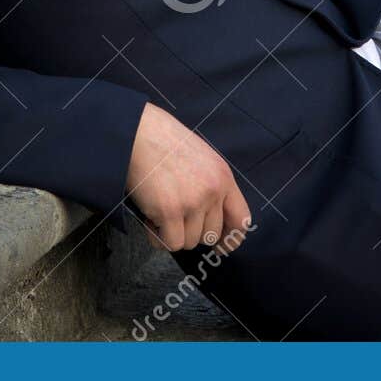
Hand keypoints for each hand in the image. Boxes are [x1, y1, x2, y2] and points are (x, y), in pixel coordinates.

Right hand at [125, 102, 252, 254]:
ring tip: (158, 210)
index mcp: (224, 177)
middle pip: (210, 235)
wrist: (139, 132)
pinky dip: (156, 237)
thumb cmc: (164, 143)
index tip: (220, 248)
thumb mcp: (202, 159)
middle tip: (173, 217)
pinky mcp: (170, 211)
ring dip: (171, 233)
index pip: (241, 220)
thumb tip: (209, 220)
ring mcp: (193, 202)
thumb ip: (211, 185)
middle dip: (191, 232)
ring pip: (189, 242)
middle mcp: (213, 191)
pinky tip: (149, 217)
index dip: (231, 239)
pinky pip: (169, 243)